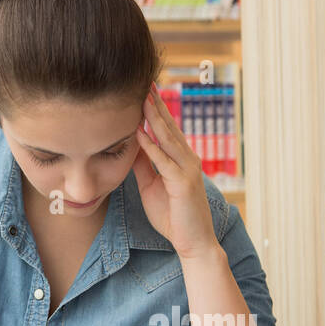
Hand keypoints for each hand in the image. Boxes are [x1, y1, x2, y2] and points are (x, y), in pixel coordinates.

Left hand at [132, 85, 218, 258]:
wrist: (193, 243)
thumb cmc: (173, 216)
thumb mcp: (151, 185)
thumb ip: (144, 165)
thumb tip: (131, 145)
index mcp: (180, 159)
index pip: (166, 129)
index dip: (155, 109)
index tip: (143, 90)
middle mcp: (187, 159)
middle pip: (169, 127)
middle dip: (155, 105)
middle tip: (144, 83)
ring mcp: (187, 170)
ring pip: (168, 138)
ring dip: (153, 118)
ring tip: (141, 99)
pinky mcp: (183, 183)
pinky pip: (163, 161)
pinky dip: (150, 146)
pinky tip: (139, 133)